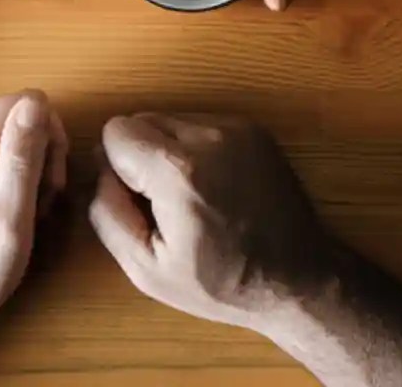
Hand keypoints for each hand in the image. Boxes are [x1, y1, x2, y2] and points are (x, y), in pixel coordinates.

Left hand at [0, 90, 68, 336]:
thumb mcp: (8, 217)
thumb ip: (22, 157)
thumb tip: (38, 103)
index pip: (28, 103)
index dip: (50, 140)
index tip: (48, 186)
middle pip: (21, 118)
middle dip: (41, 159)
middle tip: (38, 208)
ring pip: (14, 134)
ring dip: (30, 172)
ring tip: (24, 214)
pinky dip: (12, 177)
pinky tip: (9, 209)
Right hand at [88, 112, 333, 332]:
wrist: (299, 278)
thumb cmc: (221, 283)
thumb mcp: (146, 270)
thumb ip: (108, 213)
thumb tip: (102, 170)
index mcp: (179, 172)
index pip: (116, 130)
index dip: (118, 167)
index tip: (141, 201)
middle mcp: (209, 137)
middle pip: (142, 119)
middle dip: (141, 155)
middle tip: (165, 203)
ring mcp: (237, 128)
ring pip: (171, 119)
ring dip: (168, 149)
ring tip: (193, 196)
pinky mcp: (254, 130)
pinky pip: (201, 124)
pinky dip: (196, 148)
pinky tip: (215, 186)